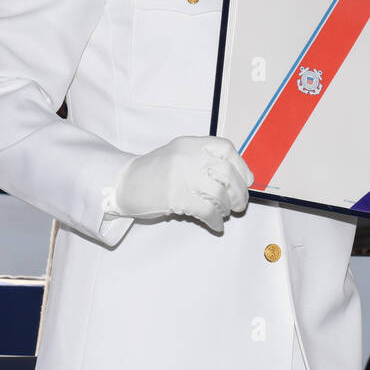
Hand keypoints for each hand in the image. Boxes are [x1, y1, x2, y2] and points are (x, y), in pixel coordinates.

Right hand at [111, 136, 252, 229]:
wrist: (123, 184)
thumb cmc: (154, 173)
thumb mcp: (179, 156)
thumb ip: (203, 161)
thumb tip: (239, 178)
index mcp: (190, 144)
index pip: (225, 148)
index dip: (241, 165)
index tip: (247, 180)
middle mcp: (187, 156)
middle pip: (227, 172)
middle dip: (239, 191)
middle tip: (240, 204)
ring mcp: (181, 175)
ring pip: (219, 192)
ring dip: (227, 207)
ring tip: (224, 213)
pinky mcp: (175, 196)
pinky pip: (206, 210)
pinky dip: (216, 220)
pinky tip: (216, 225)